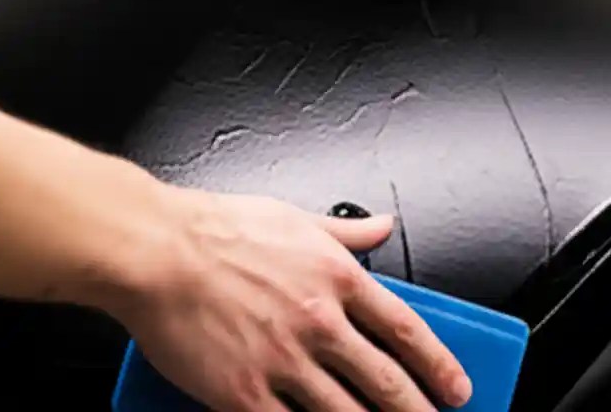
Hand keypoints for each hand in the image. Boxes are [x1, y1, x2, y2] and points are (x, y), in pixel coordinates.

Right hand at [109, 189, 471, 411]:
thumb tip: (383, 225)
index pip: (407, 331)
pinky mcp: (242, 392)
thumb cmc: (217, 229)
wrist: (155, 251)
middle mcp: (320, 322)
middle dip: (418, 411)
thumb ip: (348, 230)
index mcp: (338, 278)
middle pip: (386, 381)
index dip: (439, 365)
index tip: (455, 387)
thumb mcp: (298, 218)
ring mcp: (283, 361)